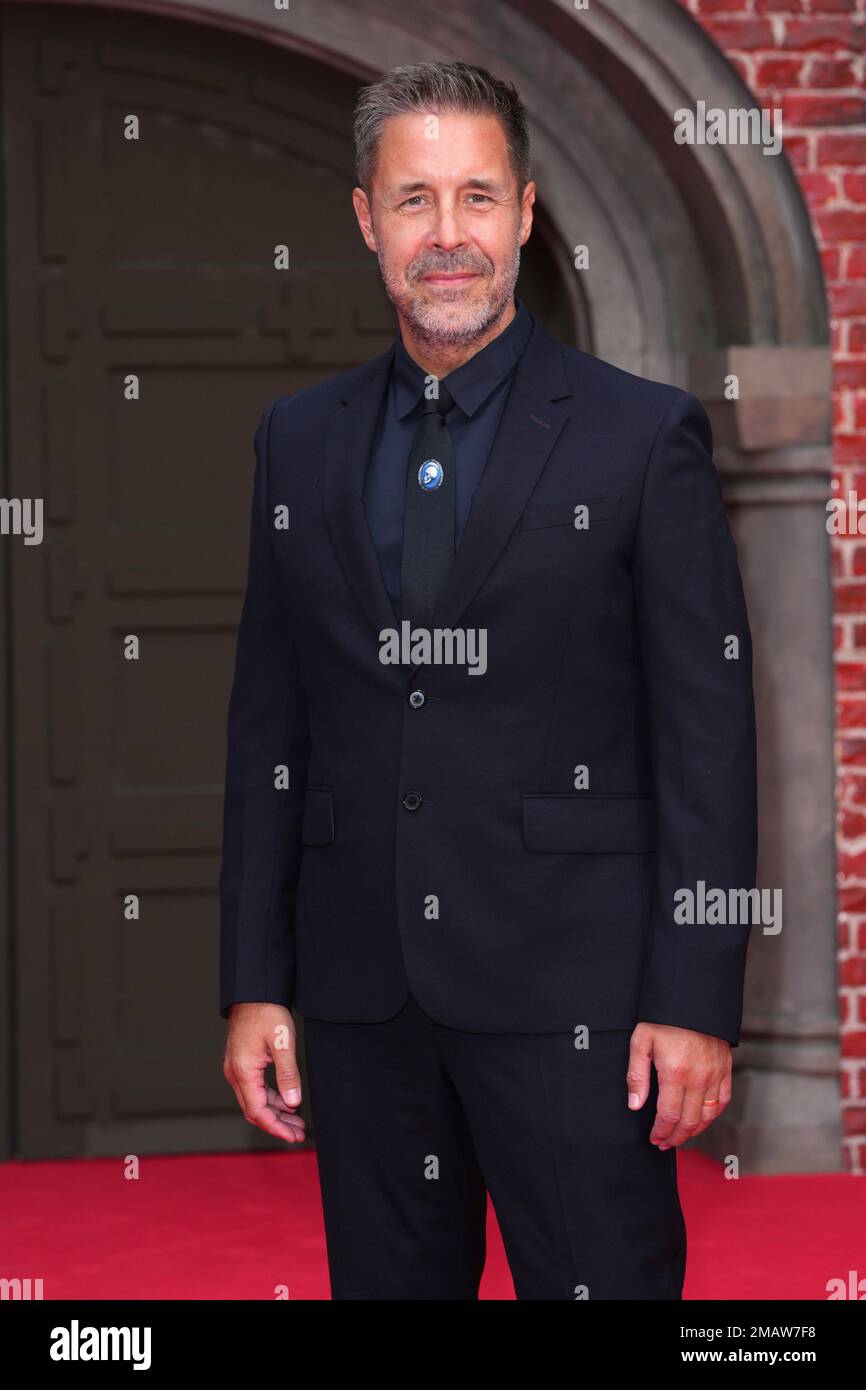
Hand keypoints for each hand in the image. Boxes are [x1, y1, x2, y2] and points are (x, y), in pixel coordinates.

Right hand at [223, 1003, 306, 1143]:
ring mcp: (237, 1069)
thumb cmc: (267, 1012)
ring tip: (297, 1121)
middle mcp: (236, 1074)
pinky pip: (254, 1090)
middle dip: (277, 1124)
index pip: (258, 1111)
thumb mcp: (283, 1043)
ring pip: (254, 1101)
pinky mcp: (242, 1064)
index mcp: (244, 1072)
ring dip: (275, 1113)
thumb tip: (293, 1103)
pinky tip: (286, 1102)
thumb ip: (288, 1074)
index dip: (276, 1127)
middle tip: (299, 1133)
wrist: (253, 992)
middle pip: (255, 1110)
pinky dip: (270, 1099)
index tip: (293, 1136)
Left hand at [626, 1022, 731, 1149]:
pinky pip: (722, 1101)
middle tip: (665, 1143)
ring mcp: (714, 1074)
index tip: (654, 1139)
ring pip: (708, 1115)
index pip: (669, 1116)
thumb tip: (635, 1104)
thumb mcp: (641, 1041)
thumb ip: (637, 1075)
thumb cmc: (664, 1018)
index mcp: (675, 1073)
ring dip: (694, 1131)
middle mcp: (698, 1078)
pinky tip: (702, 1119)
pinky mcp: (725, 1069)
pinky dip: (713, 1115)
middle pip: (689, 1121)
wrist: (692, 998)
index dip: (661, 1132)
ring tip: (681, 1136)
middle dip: (676, 1137)